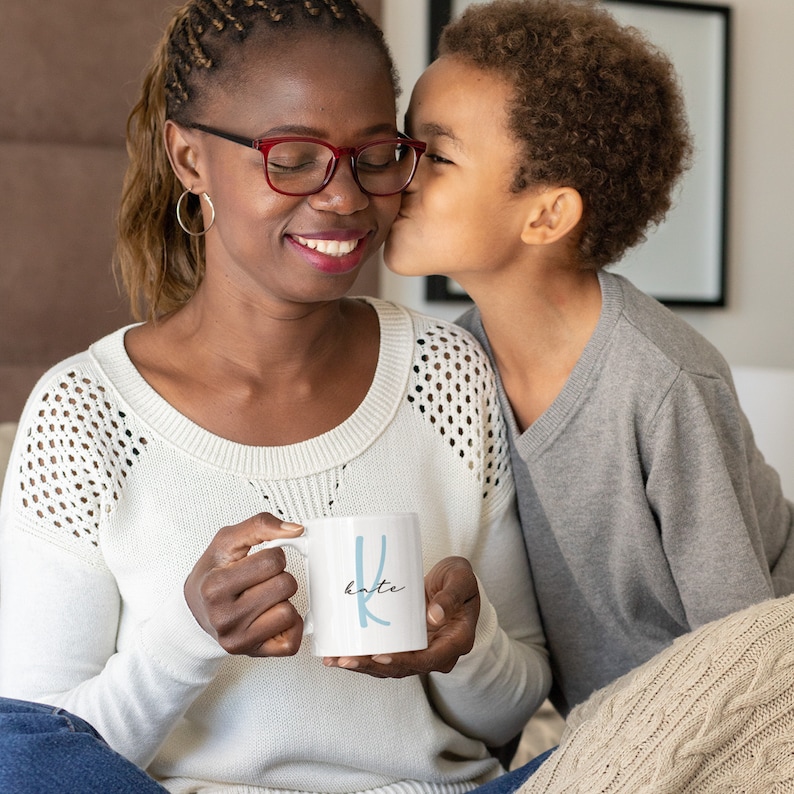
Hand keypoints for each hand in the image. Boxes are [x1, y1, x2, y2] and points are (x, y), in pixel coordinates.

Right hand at [184, 512, 304, 656]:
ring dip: (283, 601)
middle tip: (261, 580)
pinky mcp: (253, 654)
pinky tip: (273, 616)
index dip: (273, 555)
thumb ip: (260, 526)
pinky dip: (289, 626)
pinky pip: (292, 643)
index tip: (258, 561)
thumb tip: (296, 530)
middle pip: (285, 586)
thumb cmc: (212, 574)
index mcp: (215, 586)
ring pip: (289, 613)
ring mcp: (238, 639)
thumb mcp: (226, 541)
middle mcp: (224, 617)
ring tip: (264, 598)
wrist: (194, 611)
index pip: (273, 561)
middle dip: (279, 577)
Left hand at [323, 556, 479, 677]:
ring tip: (336, 660)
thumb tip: (434, 616)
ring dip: (363, 666)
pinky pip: (386, 657)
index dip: (403, 661)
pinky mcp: (408, 646)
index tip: (379, 656)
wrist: (457, 584)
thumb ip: (450, 597)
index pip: (428, 660)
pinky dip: (364, 658)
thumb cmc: (461, 581)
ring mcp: (421, 652)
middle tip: (346, 659)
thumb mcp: (461, 581)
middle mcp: (438, 653)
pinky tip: (340, 654)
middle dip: (372, 666)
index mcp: (455, 642)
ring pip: (391, 667)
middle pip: (403, 668)